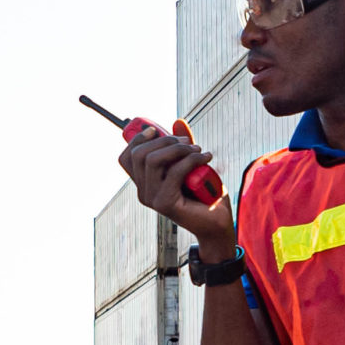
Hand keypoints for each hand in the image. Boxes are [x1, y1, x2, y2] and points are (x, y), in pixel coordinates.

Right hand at [121, 130, 233, 246]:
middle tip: (187, 142)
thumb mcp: (192, 164)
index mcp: (145, 183)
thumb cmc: (205, 195)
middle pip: (140, 154)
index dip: (137, 139)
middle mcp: (144, 192)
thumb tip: (177, 122)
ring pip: (153, 160)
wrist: (217, 222)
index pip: (127, 157)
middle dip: (164, 140)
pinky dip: (192, 159)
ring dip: (178, 148)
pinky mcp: (165, 203)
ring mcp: (152, 199)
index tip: (157, 130)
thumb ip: (182, 146)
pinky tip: (206, 158)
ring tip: (198, 150)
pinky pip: (174, 172)